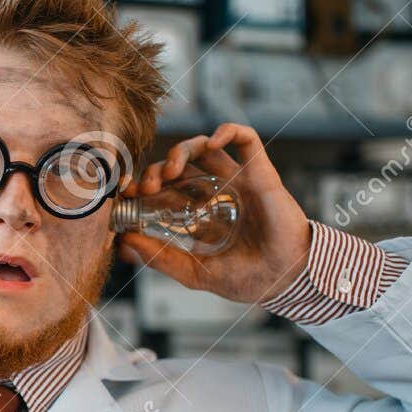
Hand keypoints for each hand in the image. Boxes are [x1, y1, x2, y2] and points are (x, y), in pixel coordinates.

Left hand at [116, 123, 310, 303]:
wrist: (287, 280)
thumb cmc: (248, 278)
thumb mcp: (196, 273)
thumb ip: (162, 259)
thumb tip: (125, 243)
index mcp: (200, 213)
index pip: (165, 188)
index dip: (144, 184)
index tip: (127, 193)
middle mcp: (216, 193)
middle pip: (179, 165)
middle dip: (157, 169)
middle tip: (146, 186)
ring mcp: (237, 181)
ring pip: (204, 147)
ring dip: (181, 149)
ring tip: (170, 170)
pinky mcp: (260, 173)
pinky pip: (246, 139)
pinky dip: (228, 131)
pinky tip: (212, 142)